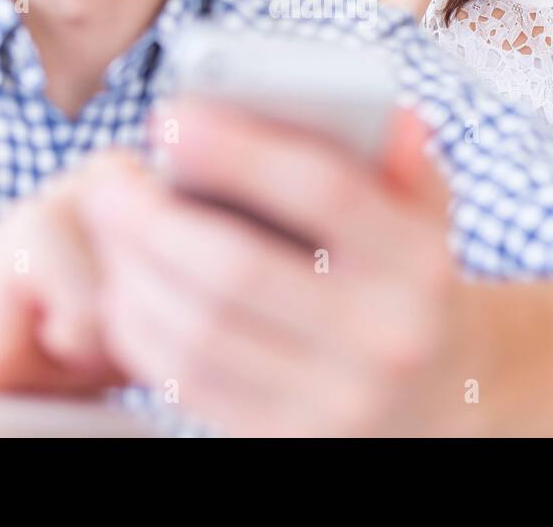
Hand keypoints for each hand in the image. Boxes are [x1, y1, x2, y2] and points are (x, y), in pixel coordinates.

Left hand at [90, 99, 498, 435]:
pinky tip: (126, 287)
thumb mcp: (426, 211)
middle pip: (236, 269)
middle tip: (107, 180)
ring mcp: (336, 402)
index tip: (169, 117)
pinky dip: (141, 329)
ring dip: (133, 273)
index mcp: (420, 263)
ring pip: (198, 333)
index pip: (322, 191)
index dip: (237, 149)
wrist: (445, 393)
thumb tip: (386, 114)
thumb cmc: (412, 275)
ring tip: (108, 228)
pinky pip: (189, 384)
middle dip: (151, 219)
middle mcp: (385, 338)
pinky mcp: (289, 440)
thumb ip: (399, 157)